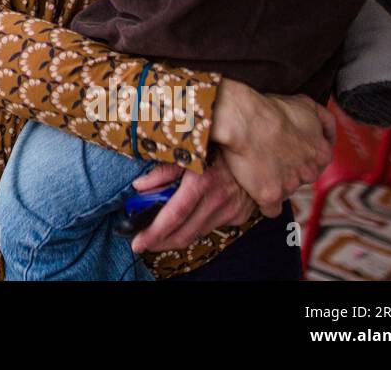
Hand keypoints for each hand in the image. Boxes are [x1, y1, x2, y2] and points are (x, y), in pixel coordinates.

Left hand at [128, 160, 256, 253]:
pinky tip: (183, 222)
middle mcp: (217, 199)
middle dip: (160, 243)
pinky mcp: (238, 216)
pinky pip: (210, 227)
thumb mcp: (186, 152)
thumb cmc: (213, 146)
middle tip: (142, 244)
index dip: (154, 233)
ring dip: (175, 238)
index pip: (174, 215)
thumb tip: (139, 187)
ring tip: (157, 235)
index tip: (137, 243)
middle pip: (184, 233)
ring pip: (196, 234)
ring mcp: (230, 210)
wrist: (252, 151)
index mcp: (201, 181)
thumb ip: (162, 171)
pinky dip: (194, 228)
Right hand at [211, 78, 335, 216]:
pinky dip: (263, 201)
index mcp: (322, 152)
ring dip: (274, 183)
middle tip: (269, 156)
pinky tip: (254, 190)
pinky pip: (270, 209)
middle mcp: (310, 172)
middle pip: (302, 177)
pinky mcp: (271, 196)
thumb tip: (324, 129)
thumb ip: (322, 120)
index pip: (317, 161)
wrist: (244, 120)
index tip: (287, 149)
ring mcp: (291, 186)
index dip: (300, 153)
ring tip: (256, 168)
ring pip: (286, 191)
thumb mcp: (307, 105)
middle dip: (289, 169)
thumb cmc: (271, 108)